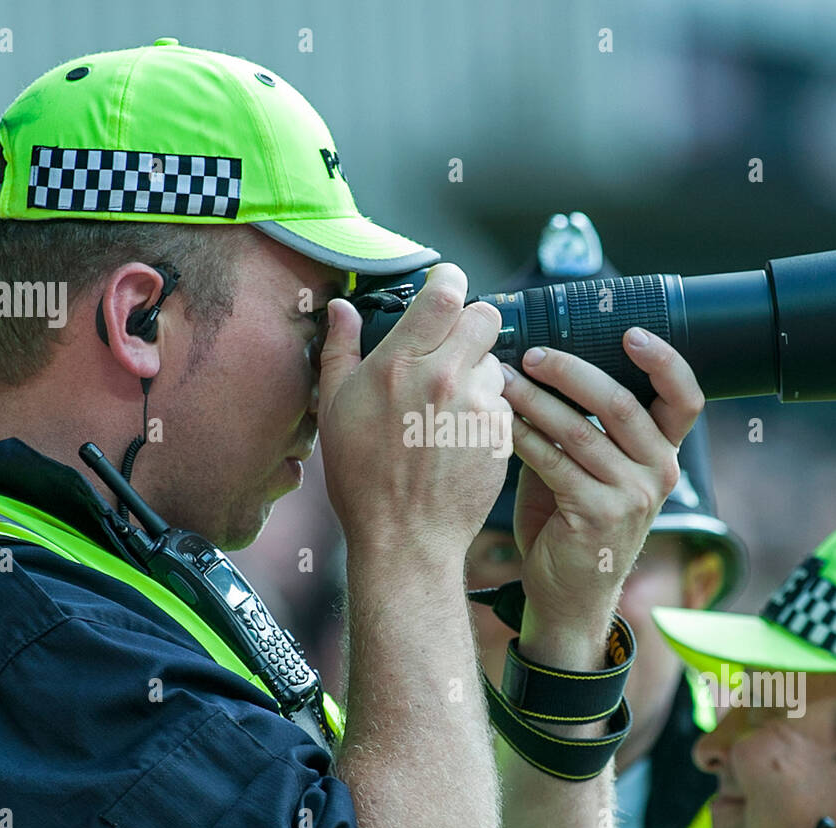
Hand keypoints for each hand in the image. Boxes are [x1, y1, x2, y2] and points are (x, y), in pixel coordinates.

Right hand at [317, 263, 510, 560]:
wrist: (405, 537)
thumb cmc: (361, 478)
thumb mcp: (334, 409)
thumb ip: (340, 349)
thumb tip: (341, 307)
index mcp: (401, 362)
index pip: (446, 291)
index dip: (449, 282)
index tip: (445, 288)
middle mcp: (445, 376)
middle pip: (485, 315)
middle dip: (470, 323)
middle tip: (452, 346)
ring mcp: (478, 405)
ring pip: (494, 360)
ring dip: (478, 371)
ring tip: (449, 404)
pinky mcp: (500, 432)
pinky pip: (501, 400)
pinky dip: (486, 408)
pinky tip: (459, 434)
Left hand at [503, 329, 703, 648]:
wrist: (568, 594)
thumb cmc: (572, 520)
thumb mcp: (589, 467)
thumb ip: (580, 423)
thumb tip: (540, 365)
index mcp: (663, 453)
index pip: (685, 399)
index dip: (664, 362)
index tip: (631, 332)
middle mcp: (660, 472)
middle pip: (622, 404)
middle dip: (572, 372)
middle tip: (531, 354)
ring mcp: (633, 497)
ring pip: (582, 431)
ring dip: (535, 400)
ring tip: (501, 380)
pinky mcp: (599, 515)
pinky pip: (555, 462)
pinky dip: (524, 437)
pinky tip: (500, 422)